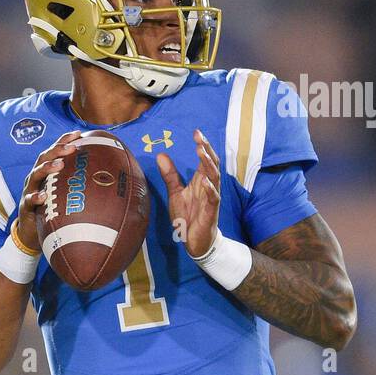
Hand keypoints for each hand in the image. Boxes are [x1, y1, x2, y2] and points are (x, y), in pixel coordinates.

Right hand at [14, 130, 83, 250]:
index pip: (54, 152)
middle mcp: (37, 177)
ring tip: (60, 164)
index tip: (78, 133)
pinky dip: (36, 196)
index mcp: (46, 171)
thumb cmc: (52, 207)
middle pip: (44, 158)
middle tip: (72, 147)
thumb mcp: (64, 193)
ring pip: (35, 175)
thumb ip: (78, 184)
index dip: (64, 141)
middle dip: (57, 150)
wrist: (32, 230)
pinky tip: (43, 196)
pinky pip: (30, 200)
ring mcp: (30, 190)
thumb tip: (107, 177)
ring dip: (47, 168)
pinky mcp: (26, 206)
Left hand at [156, 129, 220, 257]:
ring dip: (208, 165)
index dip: (202, 145)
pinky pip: (214, 199)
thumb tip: (161, 155)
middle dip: (207, 150)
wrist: (195, 242)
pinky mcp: (211, 212)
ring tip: (201, 152)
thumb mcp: (175, 193)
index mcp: (201, 181)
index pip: (205, 159)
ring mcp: (211, 198)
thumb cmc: (188, 216)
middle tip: (199, 137)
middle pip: (212, 164)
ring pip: (215, 178)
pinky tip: (205, 182)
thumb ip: (170, 175)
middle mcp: (208, 187)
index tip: (196, 132)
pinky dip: (210, 190)